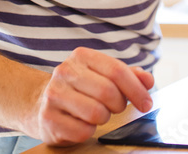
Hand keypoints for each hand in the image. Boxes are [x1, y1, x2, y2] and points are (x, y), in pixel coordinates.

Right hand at [26, 47, 154, 144]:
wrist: (39, 104)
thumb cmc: (79, 89)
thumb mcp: (102, 75)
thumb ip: (128, 75)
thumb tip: (147, 80)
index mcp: (82, 56)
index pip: (117, 71)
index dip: (136, 89)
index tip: (146, 103)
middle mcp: (64, 72)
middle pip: (108, 92)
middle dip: (119, 105)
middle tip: (116, 108)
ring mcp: (53, 95)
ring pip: (96, 113)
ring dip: (103, 118)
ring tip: (97, 114)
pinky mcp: (48, 119)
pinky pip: (82, 131)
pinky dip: (88, 131)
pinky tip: (82, 123)